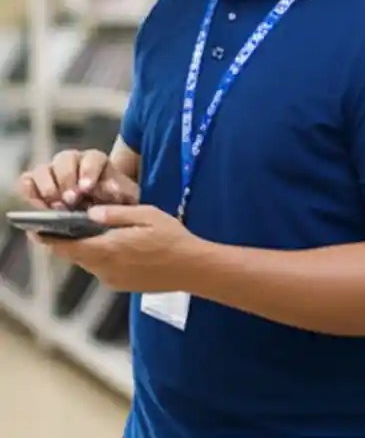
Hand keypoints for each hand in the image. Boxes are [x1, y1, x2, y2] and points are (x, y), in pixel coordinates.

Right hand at [17, 149, 138, 210]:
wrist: (100, 212)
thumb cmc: (115, 203)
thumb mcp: (125, 198)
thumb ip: (121, 192)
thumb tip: (111, 190)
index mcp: (97, 160)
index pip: (92, 158)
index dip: (88, 172)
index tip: (87, 188)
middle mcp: (73, 161)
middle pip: (64, 159)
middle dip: (66, 180)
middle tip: (70, 200)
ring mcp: (52, 170)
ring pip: (43, 169)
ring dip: (47, 186)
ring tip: (56, 205)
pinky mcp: (36, 182)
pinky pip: (26, 181)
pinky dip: (30, 191)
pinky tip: (39, 205)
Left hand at [39, 205, 206, 293]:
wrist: (195, 269)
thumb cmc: (173, 238)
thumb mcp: (147, 215)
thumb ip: (115, 213)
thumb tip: (90, 212)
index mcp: (107, 249)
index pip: (66, 246)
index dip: (48, 238)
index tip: (36, 229)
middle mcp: (104, 268)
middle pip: (76, 254)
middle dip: (70, 240)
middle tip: (70, 224)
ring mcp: (112, 280)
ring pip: (90, 261)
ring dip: (90, 248)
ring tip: (100, 233)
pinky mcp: (122, 286)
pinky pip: (103, 269)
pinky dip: (104, 257)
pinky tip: (120, 247)